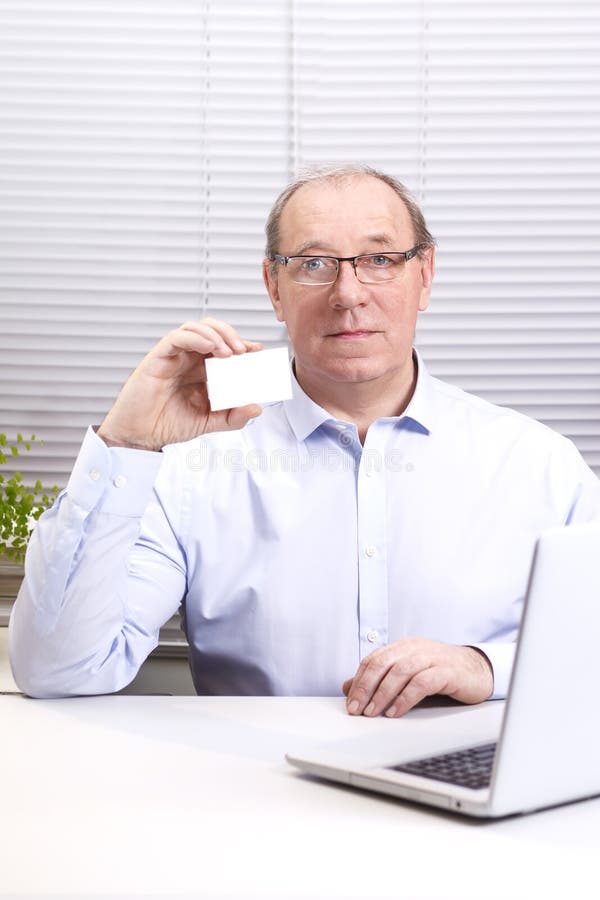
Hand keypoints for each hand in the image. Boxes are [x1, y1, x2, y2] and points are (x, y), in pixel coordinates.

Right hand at [98, 318, 262, 450]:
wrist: (140, 435)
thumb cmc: (168, 424)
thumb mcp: (209, 423)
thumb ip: (233, 417)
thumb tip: (256, 407)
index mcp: (202, 371)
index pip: (224, 347)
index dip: (241, 344)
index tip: (257, 351)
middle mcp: (189, 360)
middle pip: (212, 331)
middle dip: (231, 335)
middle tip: (244, 350)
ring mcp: (174, 356)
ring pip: (196, 328)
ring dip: (216, 334)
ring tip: (228, 351)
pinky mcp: (158, 357)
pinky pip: (177, 338)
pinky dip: (195, 337)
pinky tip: (209, 346)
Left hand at [342, 639, 492, 718]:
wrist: (479, 670)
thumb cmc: (441, 672)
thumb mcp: (408, 674)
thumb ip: (381, 679)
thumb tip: (349, 687)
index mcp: (404, 646)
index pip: (374, 659)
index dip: (359, 680)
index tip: (350, 701)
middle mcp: (416, 648)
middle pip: (383, 664)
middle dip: (366, 687)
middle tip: (356, 708)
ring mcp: (432, 658)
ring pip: (400, 672)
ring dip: (383, 694)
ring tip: (373, 712)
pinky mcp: (447, 672)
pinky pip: (422, 683)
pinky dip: (406, 698)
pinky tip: (396, 711)